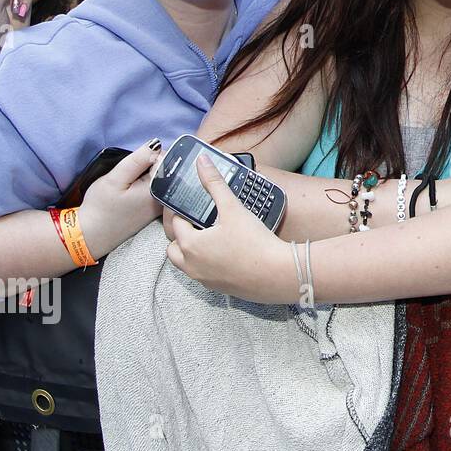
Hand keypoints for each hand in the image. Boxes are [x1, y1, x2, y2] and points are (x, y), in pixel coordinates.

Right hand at [78, 142, 162, 257]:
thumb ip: (137, 161)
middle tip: (129, 176)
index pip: (167, 161)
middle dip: (149, 165)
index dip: (149, 155)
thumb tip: (156, 144)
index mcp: (160, 191)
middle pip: (166, 170)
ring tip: (129, 184)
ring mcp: (162, 207)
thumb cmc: (101, 207)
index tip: (133, 165)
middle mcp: (166, 199)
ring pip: (161, 179)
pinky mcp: (155, 211)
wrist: (92, 235)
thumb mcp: (115, 179)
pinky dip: (147, 185)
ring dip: (147, 175)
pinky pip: (157, 189)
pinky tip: (133, 190)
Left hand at [166, 155, 293, 302]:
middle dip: (180, 235)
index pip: (175, 224)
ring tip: (209, 238)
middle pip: (173, 249)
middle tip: (197, 222)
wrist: (277, 274)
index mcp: (189, 244)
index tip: (189, 205)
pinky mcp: (218, 288)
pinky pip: (202, 275)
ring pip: (186, 264)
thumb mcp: (233, 208)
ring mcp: (204, 279)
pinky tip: (225, 253)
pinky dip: (206, 264)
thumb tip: (201, 162)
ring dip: (190, 252)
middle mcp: (191, 265)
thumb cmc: (253, 241)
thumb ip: (215, 184)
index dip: (180, 212)